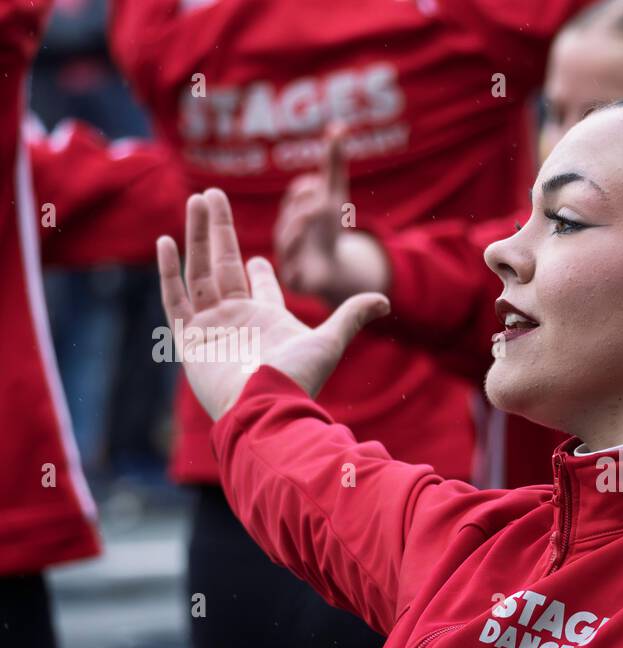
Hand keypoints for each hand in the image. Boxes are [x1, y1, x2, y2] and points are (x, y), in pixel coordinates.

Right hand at [157, 188, 389, 420]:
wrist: (265, 407)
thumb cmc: (297, 377)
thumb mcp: (330, 340)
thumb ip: (352, 315)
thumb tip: (385, 298)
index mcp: (267, 318)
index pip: (260, 286)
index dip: (260, 269)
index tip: (258, 254)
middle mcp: (237, 319)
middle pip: (224, 265)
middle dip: (218, 231)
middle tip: (212, 197)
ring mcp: (211, 326)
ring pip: (199, 271)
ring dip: (197, 235)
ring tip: (196, 200)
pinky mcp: (189, 336)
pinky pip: (174, 297)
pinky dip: (169, 270)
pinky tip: (167, 240)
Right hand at [274, 128, 389, 300]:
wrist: (331, 270)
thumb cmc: (327, 229)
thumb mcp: (333, 197)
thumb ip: (333, 164)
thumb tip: (338, 126)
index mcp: (292, 214)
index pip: (297, 200)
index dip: (305, 193)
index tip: (317, 185)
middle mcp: (285, 235)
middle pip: (291, 222)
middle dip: (301, 211)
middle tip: (318, 200)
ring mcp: (288, 258)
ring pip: (289, 246)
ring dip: (299, 234)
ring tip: (312, 222)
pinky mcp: (295, 281)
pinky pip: (293, 275)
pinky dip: (298, 271)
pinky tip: (306, 267)